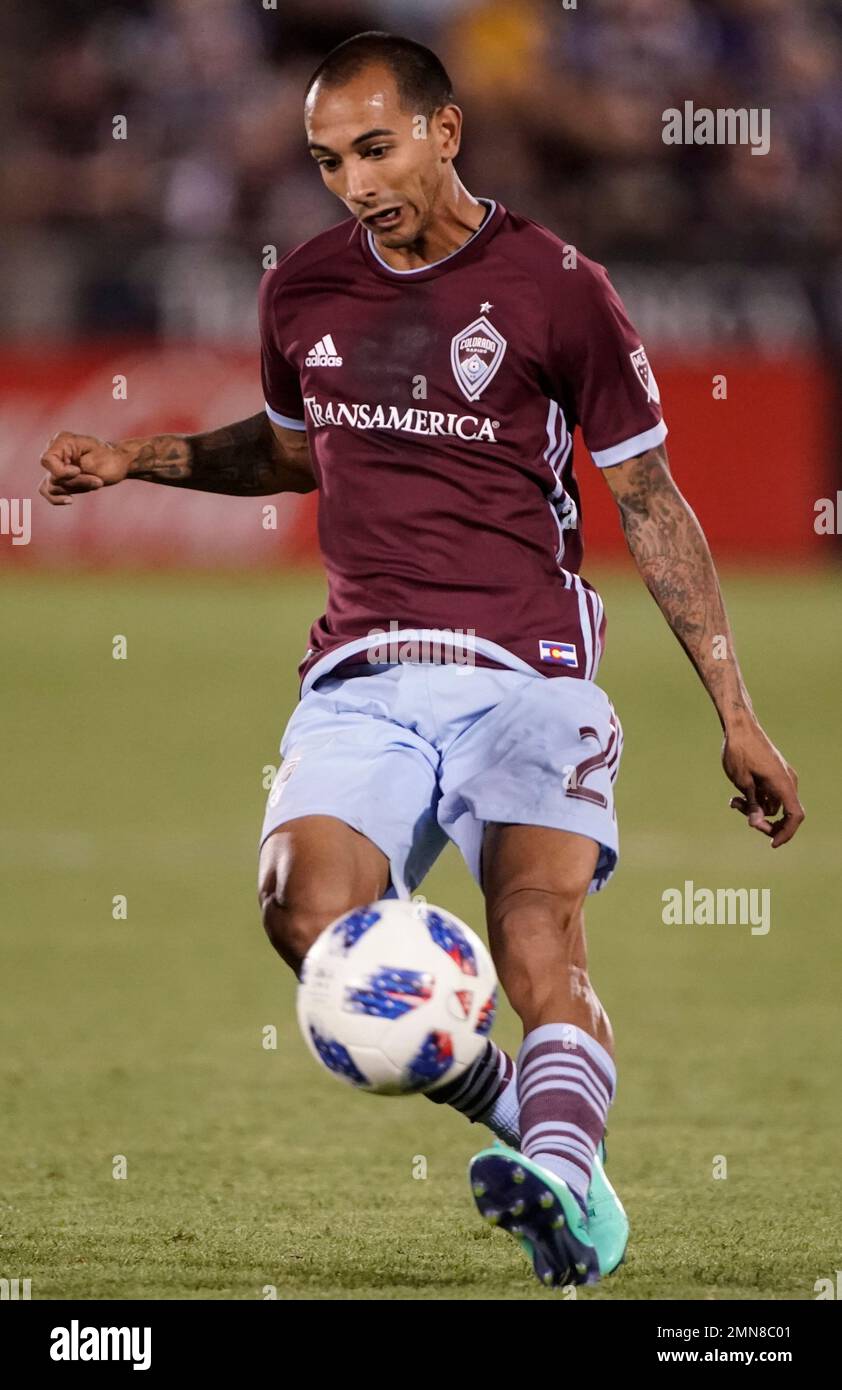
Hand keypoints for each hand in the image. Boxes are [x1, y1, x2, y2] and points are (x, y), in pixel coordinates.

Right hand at [39, 431, 128, 505]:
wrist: (118, 463)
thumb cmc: (110, 459)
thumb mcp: (96, 464)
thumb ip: (76, 474)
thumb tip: (57, 482)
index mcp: (62, 441)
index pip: (47, 460)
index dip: (61, 471)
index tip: (79, 471)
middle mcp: (55, 452)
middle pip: (53, 476)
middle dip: (76, 482)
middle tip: (99, 481)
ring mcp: (55, 466)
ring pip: (53, 487)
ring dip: (77, 489)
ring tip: (97, 483)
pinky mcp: (58, 479)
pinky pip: (49, 492)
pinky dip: (57, 499)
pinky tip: (70, 501)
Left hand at [722, 720, 803, 847]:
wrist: (739, 726)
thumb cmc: (739, 751)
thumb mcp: (742, 782)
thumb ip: (751, 804)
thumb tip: (756, 824)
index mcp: (783, 784)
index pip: (795, 815)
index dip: (786, 833)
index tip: (772, 844)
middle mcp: (787, 781)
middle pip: (785, 814)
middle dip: (767, 823)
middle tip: (747, 822)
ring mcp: (781, 777)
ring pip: (773, 805)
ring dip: (755, 810)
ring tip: (733, 803)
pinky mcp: (773, 775)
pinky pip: (769, 795)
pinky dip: (756, 799)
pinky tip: (736, 798)